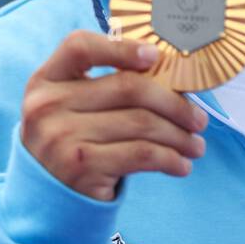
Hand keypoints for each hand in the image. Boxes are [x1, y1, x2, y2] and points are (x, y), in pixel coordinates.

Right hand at [21, 30, 207, 201]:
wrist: (46, 197)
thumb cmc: (73, 140)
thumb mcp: (73, 106)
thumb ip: (106, 85)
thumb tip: (172, 77)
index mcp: (46, 80)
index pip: (80, 46)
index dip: (121, 47)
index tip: (156, 56)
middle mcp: (47, 106)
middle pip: (127, 87)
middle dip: (174, 103)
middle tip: (199, 119)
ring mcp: (62, 138)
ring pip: (142, 123)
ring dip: (179, 135)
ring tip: (196, 145)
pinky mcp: (81, 168)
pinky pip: (141, 154)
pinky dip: (170, 159)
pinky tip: (182, 165)